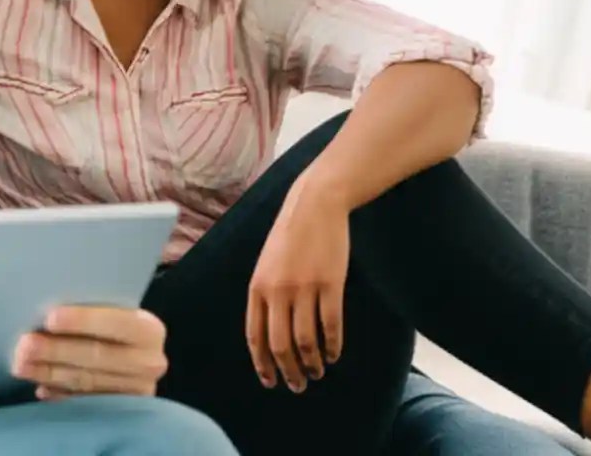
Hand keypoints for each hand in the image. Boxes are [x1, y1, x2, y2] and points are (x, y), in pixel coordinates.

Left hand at [11, 306, 167, 399]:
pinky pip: (83, 403)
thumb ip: (92, 308)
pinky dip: (59, 393)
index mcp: (149, 330)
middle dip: (57, 350)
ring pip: (86, 381)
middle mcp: (149, 363)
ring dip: (50, 373)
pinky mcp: (120, 411)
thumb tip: (47, 310)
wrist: (130, 355)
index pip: (117, 323)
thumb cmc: (111, 324)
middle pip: (98, 356)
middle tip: (24, 346)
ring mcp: (136, 391)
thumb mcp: (112, 311)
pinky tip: (40, 386)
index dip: (83, 320)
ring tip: (21, 365)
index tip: (50, 319)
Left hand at [246, 176, 350, 393]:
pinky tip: (335, 354)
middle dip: (288, 371)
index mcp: (257, 287)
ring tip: (318, 372)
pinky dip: (333, 345)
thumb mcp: (267, 264)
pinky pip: (331, 325)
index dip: (262, 363)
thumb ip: (265, 295)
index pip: (255, 336)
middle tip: (298, 385)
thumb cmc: (290, 236)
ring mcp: (304, 288)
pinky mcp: (330, 284)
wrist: (314, 205)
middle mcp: (277, 291)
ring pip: (306, 340)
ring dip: (312, 363)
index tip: (270, 381)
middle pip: (280, 345)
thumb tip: (269, 332)